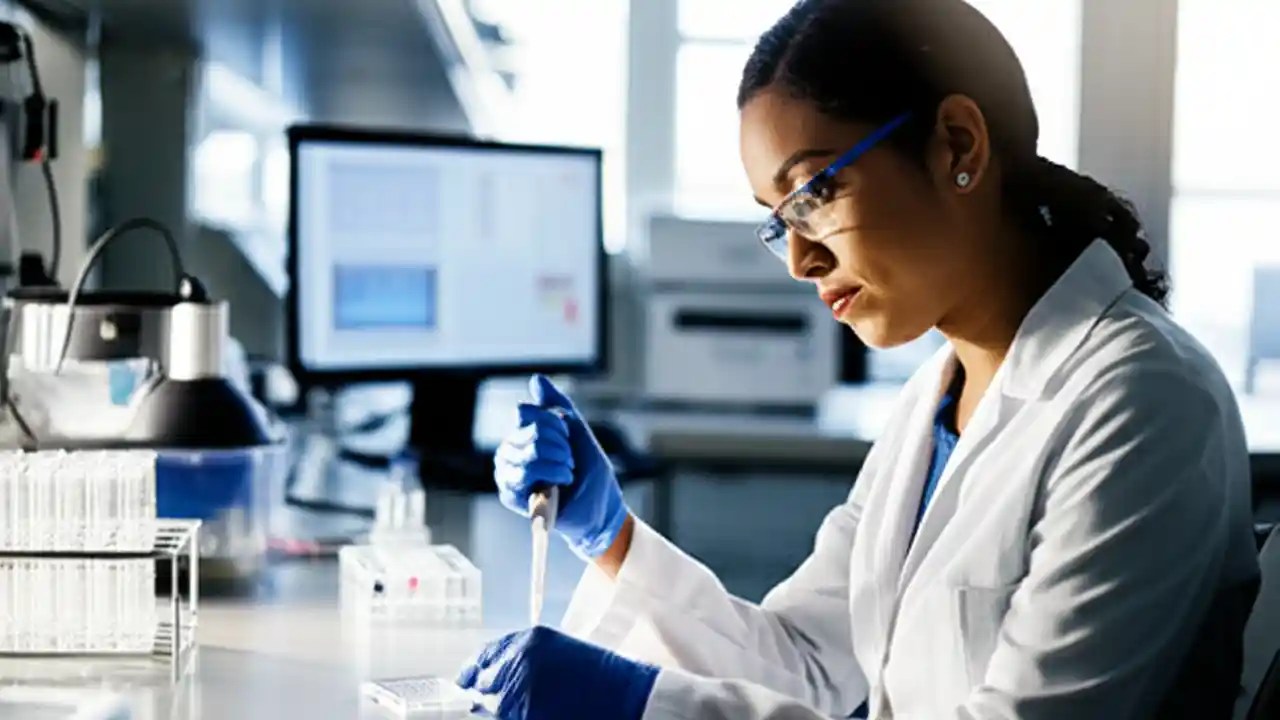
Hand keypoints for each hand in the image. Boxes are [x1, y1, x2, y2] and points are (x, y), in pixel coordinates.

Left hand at [457, 626, 657, 719]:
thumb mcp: (559, 653)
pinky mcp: (525, 716)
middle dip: (487, 696)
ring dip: (502, 712)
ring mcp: (520, 691)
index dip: (473, 670)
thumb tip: (493, 679)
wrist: (628, 695)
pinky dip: (513, 719)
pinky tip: (535, 714)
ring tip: (532, 707)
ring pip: (494, 709)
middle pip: (483, 683)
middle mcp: (519, 661)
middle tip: (491, 704)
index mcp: (528, 640)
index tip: (466, 681)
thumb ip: (524, 661)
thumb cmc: (601, 676)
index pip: (485, 655)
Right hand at [493, 375, 628, 557]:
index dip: (552, 423)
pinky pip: (523, 477)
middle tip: (570, 462)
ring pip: (527, 455)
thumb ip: (557, 404)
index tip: (568, 439)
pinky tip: (558, 487)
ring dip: (557, 464)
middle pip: (529, 433)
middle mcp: (509, 450)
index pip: (524, 411)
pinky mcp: (511, 496)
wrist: (600, 507)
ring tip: (566, 475)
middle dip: (560, 447)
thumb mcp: (577, 430)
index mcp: (523, 433)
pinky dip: (549, 479)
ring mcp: (508, 473)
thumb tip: (536, 379)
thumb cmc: (589, 471)